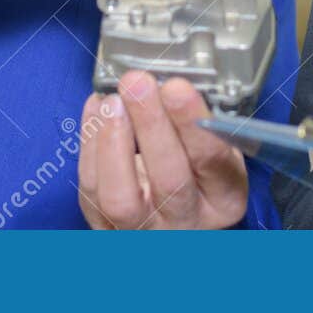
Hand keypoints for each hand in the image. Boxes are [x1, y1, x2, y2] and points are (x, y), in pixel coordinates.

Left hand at [77, 72, 247, 228]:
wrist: (171, 220)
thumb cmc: (195, 175)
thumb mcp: (215, 149)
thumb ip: (197, 121)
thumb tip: (167, 80)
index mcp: (223, 199)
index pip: (212, 162)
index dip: (191, 123)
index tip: (176, 87)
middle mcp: (186, 223)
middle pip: (168, 181)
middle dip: (150, 125)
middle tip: (136, 83)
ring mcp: (143, 232)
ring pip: (120, 197)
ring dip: (112, 139)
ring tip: (112, 100)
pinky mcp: (105, 228)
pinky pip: (90, 192)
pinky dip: (90, 144)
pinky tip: (98, 110)